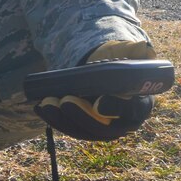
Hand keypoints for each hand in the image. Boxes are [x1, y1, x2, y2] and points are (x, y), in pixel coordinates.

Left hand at [32, 38, 155, 141]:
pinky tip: (39, 107)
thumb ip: (138, 52)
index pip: (133, 111)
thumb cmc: (122, 63)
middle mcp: (124, 123)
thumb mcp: (132, 55)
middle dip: (81, 115)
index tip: (98, 102)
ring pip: (83, 131)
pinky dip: (54, 119)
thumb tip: (141, 49)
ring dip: (62, 119)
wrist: (108, 71)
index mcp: (141, 105)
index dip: (116, 108)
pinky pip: (70, 129)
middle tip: (66, 100)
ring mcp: (103, 129)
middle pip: (103, 128)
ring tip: (47, 103)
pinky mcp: (86, 129)